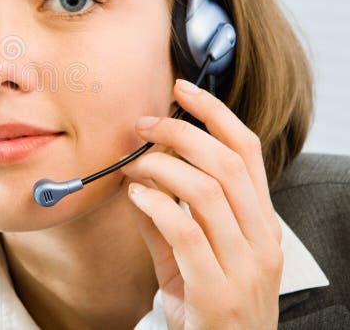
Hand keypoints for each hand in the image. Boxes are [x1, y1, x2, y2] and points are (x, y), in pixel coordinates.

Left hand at [121, 79, 282, 329]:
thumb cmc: (207, 305)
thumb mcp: (189, 255)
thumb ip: (165, 217)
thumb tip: (133, 176)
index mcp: (261, 222)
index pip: (247, 151)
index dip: (215, 113)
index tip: (181, 88)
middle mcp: (261, 239)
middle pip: (227, 163)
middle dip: (181, 133)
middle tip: (143, 125)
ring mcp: (245, 267)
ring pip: (208, 192)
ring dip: (163, 167)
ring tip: (133, 165)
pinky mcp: (218, 292)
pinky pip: (187, 233)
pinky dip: (157, 205)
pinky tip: (136, 196)